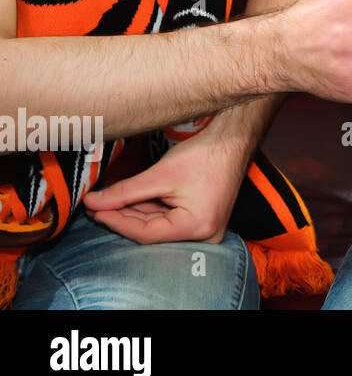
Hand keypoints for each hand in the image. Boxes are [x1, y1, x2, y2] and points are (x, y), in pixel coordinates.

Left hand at [82, 127, 243, 243]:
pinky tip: (129, 199)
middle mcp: (204, 235)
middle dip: (123, 216)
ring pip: (158, 225)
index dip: (116, 220)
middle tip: (95, 204)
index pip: (145, 233)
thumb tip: (93, 202)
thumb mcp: (160, 175)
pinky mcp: (202, 219)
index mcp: (197, 227)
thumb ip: (125, 192)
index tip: (93, 209)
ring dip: (134, 212)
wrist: (233, 140)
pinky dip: (149, 208)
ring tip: (109, 200)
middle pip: (152, 231)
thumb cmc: (206, 155)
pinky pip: (169, 219)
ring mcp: (205, 228)